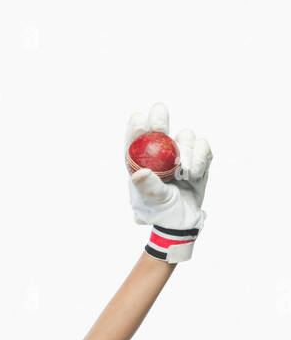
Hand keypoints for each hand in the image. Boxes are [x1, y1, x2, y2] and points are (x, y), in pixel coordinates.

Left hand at [125, 102, 211, 261]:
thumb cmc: (160, 212)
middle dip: (159, 118)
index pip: (135, 140)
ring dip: (187, 151)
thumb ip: (147, 187)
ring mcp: (180, 153)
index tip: (139, 120)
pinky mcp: (199, 157)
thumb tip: (139, 173)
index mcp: (140, 161)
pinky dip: (201, 158)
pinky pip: (203, 146)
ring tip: (185, 173)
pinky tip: (195, 174)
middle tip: (160, 117)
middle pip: (159, 125)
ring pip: (185, 136)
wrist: (182, 222)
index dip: (136, 127)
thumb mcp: (150, 203)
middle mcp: (159, 153)